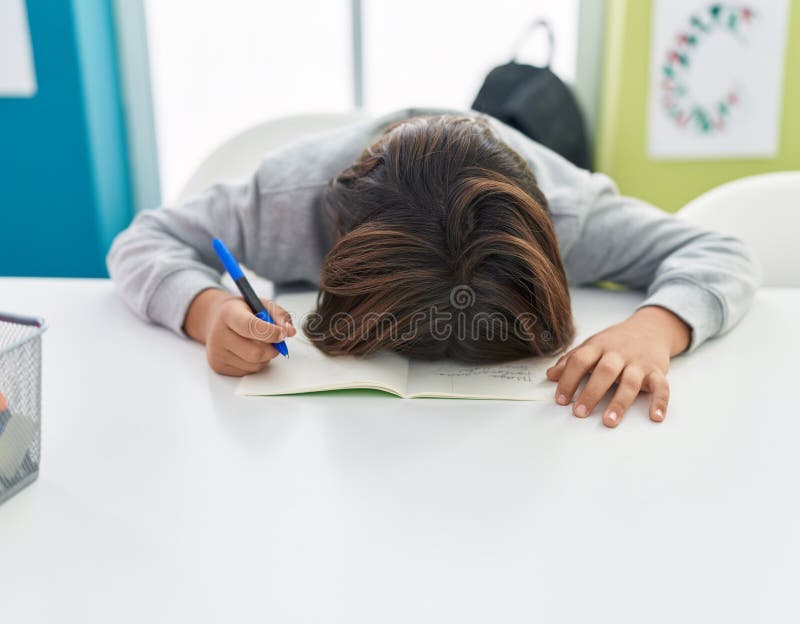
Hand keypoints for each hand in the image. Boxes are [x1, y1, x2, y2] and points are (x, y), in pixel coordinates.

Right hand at [184, 288, 296, 375]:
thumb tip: (290, 331)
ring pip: (254, 365)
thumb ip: (279, 315)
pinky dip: (255, 364)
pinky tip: (249, 351)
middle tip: (276, 342)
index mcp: (229, 313)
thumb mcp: (260, 304)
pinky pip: (248, 372)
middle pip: (255, 352)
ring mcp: (217, 353)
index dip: (271, 332)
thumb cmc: (241, 312)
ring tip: (260, 344)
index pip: (250, 326)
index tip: (283, 333)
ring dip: (265, 357)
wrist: (216, 320)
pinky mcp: (219, 366)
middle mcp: (219, 334)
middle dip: (272, 349)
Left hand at [545, 306, 689, 427]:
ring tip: (609, 421)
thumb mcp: (592, 345)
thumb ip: (571, 360)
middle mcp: (619, 353)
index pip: (580, 360)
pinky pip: (662, 386)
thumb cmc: (615, 341)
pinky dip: (660, 402)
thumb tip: (550, 375)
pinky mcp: (657, 371)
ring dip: (620, 402)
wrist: (650, 328)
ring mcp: (639, 362)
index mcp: (599, 346)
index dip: (568, 379)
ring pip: (631, 382)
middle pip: (605, 371)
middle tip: (579, 412)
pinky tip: (655, 417)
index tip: (561, 399)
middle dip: (591, 393)